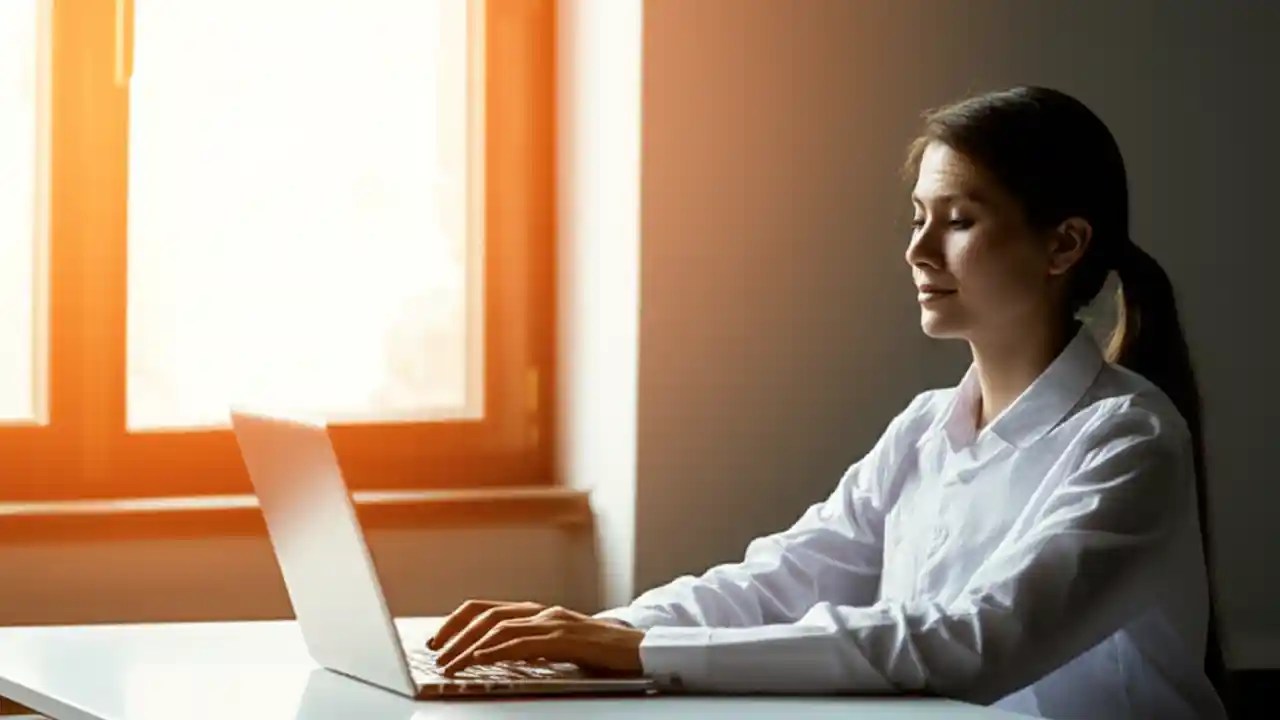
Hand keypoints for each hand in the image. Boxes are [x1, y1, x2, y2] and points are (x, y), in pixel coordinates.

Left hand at [428, 600, 644, 676]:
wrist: (639, 650)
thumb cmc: (600, 654)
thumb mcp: (557, 649)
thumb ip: (531, 649)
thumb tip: (498, 659)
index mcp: (538, 614)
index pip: (487, 610)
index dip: (457, 622)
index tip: (437, 641)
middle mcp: (542, 613)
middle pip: (487, 614)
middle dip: (455, 633)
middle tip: (435, 654)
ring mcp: (554, 622)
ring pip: (500, 628)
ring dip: (470, 647)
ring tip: (450, 664)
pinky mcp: (566, 637)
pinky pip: (524, 642)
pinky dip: (498, 650)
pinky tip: (481, 659)